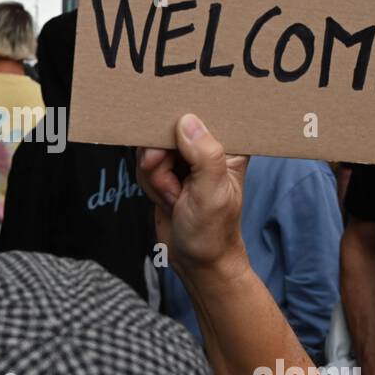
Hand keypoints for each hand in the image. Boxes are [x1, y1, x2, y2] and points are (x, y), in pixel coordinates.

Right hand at [136, 113, 250, 276]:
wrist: (196, 261)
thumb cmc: (212, 231)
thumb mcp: (212, 193)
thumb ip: (204, 154)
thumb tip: (187, 121)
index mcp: (229, 145)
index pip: (204, 113)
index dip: (181, 119)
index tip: (167, 135)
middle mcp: (207, 147)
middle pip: (169, 127)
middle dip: (160, 156)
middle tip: (165, 175)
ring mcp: (185, 158)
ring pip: (152, 146)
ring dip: (155, 175)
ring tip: (173, 197)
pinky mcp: (168, 170)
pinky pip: (145, 162)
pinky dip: (149, 182)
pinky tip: (165, 199)